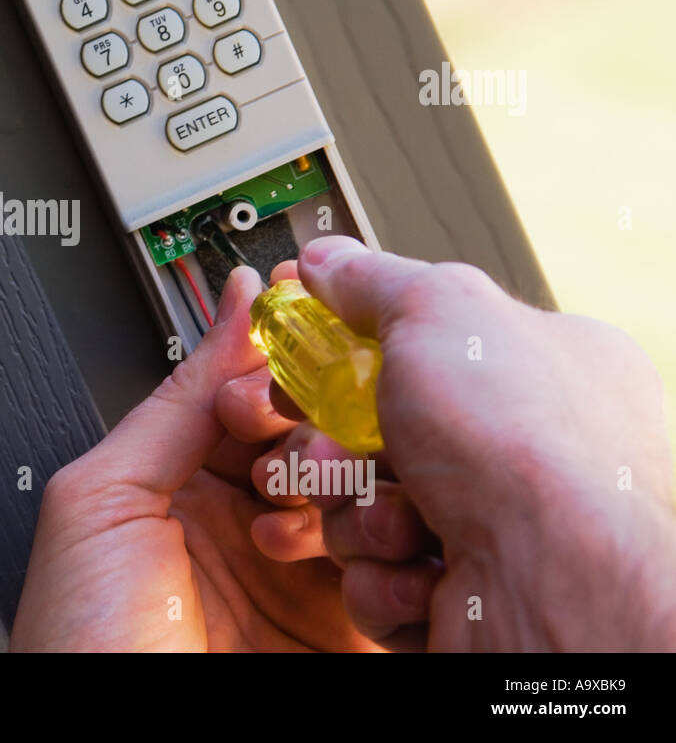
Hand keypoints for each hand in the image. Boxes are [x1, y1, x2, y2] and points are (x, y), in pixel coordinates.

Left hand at [10, 267, 381, 651]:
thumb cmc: (80, 644)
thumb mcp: (102, 497)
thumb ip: (174, 400)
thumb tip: (236, 306)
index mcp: (186, 480)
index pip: (258, 396)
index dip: (284, 368)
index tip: (311, 343)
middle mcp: (251, 520)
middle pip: (324, 438)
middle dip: (329, 428)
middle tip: (319, 438)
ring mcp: (304, 576)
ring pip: (371, 497)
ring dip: (367, 489)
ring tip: (339, 500)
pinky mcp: (350, 630)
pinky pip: (397, 574)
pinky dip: (397, 554)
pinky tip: (372, 548)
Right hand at [253, 236, 675, 650]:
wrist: (557, 584)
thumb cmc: (525, 444)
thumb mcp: (437, 311)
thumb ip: (372, 280)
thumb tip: (327, 260)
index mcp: (529, 370)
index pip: (416, 349)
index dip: (346, 356)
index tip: (300, 359)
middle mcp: (517, 450)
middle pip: (371, 435)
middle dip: (331, 448)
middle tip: (326, 447)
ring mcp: (490, 528)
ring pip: (362, 510)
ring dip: (356, 516)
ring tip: (395, 520)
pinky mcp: (459, 598)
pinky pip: (375, 580)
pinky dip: (379, 578)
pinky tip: (417, 570)